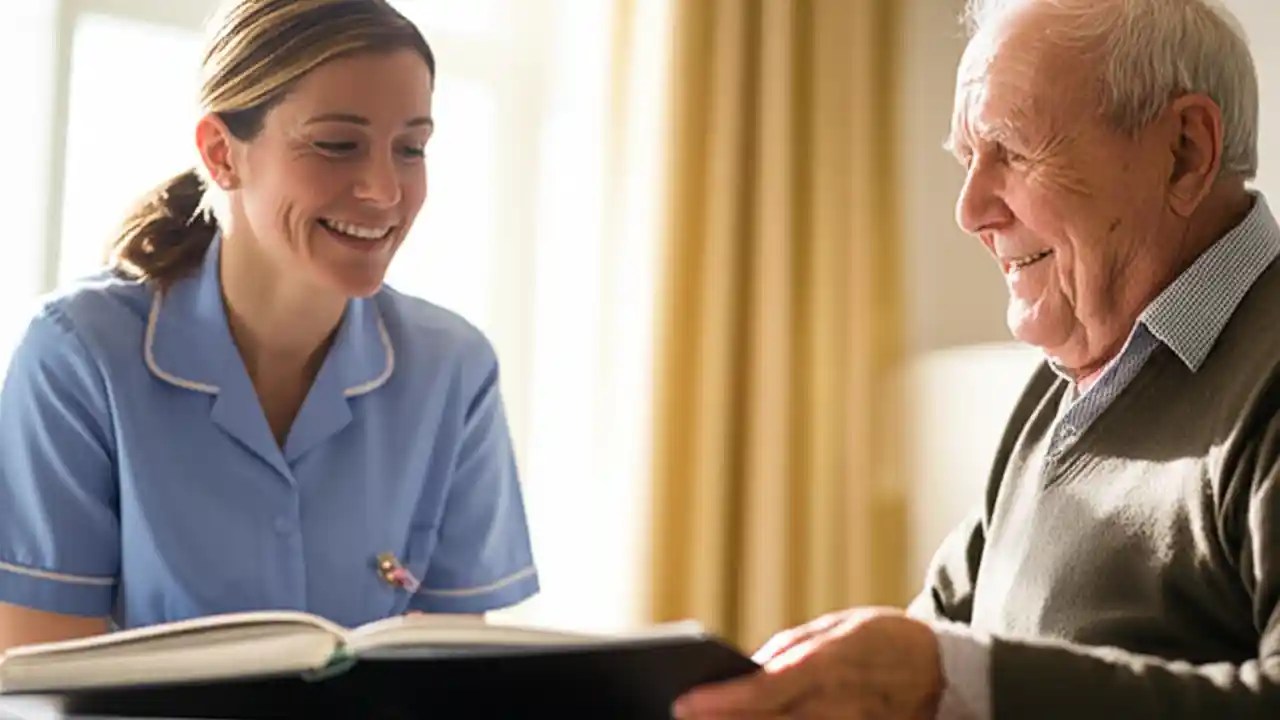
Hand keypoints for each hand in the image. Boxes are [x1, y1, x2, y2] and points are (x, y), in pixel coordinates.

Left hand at [672, 607, 943, 719]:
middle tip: (682, 718)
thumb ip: (792, 651)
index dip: (723, 701)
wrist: (944, 674)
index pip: (766, 689)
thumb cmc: (881, 643)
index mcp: (831, 663)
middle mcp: (839, 705)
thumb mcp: (838, 628)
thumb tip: (747, 670)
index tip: (684, 703)